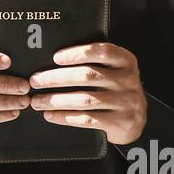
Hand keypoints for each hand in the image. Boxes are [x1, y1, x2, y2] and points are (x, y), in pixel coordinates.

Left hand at [27, 42, 147, 143]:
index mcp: (126, 61)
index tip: (56, 58)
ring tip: (38, 101)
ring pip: (85, 99)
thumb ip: (94, 62)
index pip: (102, 51)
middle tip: (36, 81)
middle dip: (57, 78)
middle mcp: (128, 80)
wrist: (137, 119)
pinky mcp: (120, 122)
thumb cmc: (116, 89)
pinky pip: (87, 119)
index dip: (77, 53)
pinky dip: (65, 117)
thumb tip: (55, 60)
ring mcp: (126, 102)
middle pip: (88, 76)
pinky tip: (51, 115)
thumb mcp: (114, 71)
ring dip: (56, 100)